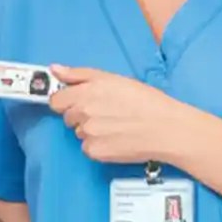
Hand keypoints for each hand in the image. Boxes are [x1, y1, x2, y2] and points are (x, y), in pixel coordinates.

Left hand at [49, 65, 190, 164]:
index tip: (77, 102)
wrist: (166, 128)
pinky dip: (98, 145)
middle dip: (81, 115)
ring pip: (79, 132)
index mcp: (86, 92)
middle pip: (68, 117)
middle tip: (105, 112)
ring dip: (91, 130)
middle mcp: (83, 113)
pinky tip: (116, 139)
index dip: (66, 101)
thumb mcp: (112, 78)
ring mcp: (88, 134)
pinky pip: (88, 148)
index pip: (56, 100)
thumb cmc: (145, 101)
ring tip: (115, 125)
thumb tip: (54, 70)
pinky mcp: (96, 152)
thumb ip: (78, 74)